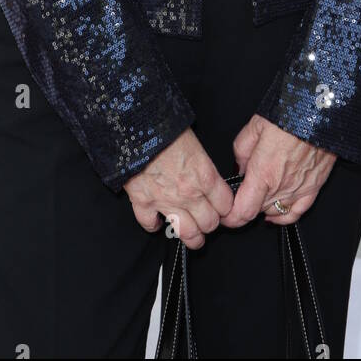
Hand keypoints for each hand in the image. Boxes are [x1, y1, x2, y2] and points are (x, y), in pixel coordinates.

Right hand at [124, 128, 233, 248]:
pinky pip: (151, 225)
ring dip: (191, 235)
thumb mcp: (194, 141)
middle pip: (209, 223)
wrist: (135, 125)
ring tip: (192, 234)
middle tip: (208, 218)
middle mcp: (189, 194)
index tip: (222, 205)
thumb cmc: (165, 126)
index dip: (226, 206)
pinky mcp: (143, 202)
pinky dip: (154, 225)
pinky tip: (157, 221)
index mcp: (205, 175)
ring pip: (187, 233)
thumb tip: (204, 170)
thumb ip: (202, 162)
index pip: (226, 205)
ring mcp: (165, 201)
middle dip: (210, 222)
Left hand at [221, 114, 336, 226]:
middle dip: (246, 205)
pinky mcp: (314, 187)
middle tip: (242, 192)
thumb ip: (242, 151)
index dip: (231, 217)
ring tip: (259, 194)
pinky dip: (284, 216)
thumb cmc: (289, 115)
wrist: (319, 112)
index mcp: (263, 172)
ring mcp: (298, 189)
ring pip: (274, 212)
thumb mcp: (254, 127)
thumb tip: (240, 168)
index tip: (225, 213)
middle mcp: (281, 185)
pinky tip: (275, 214)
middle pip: (257, 211)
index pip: (243, 211)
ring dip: (263, 207)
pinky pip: (297, 212)